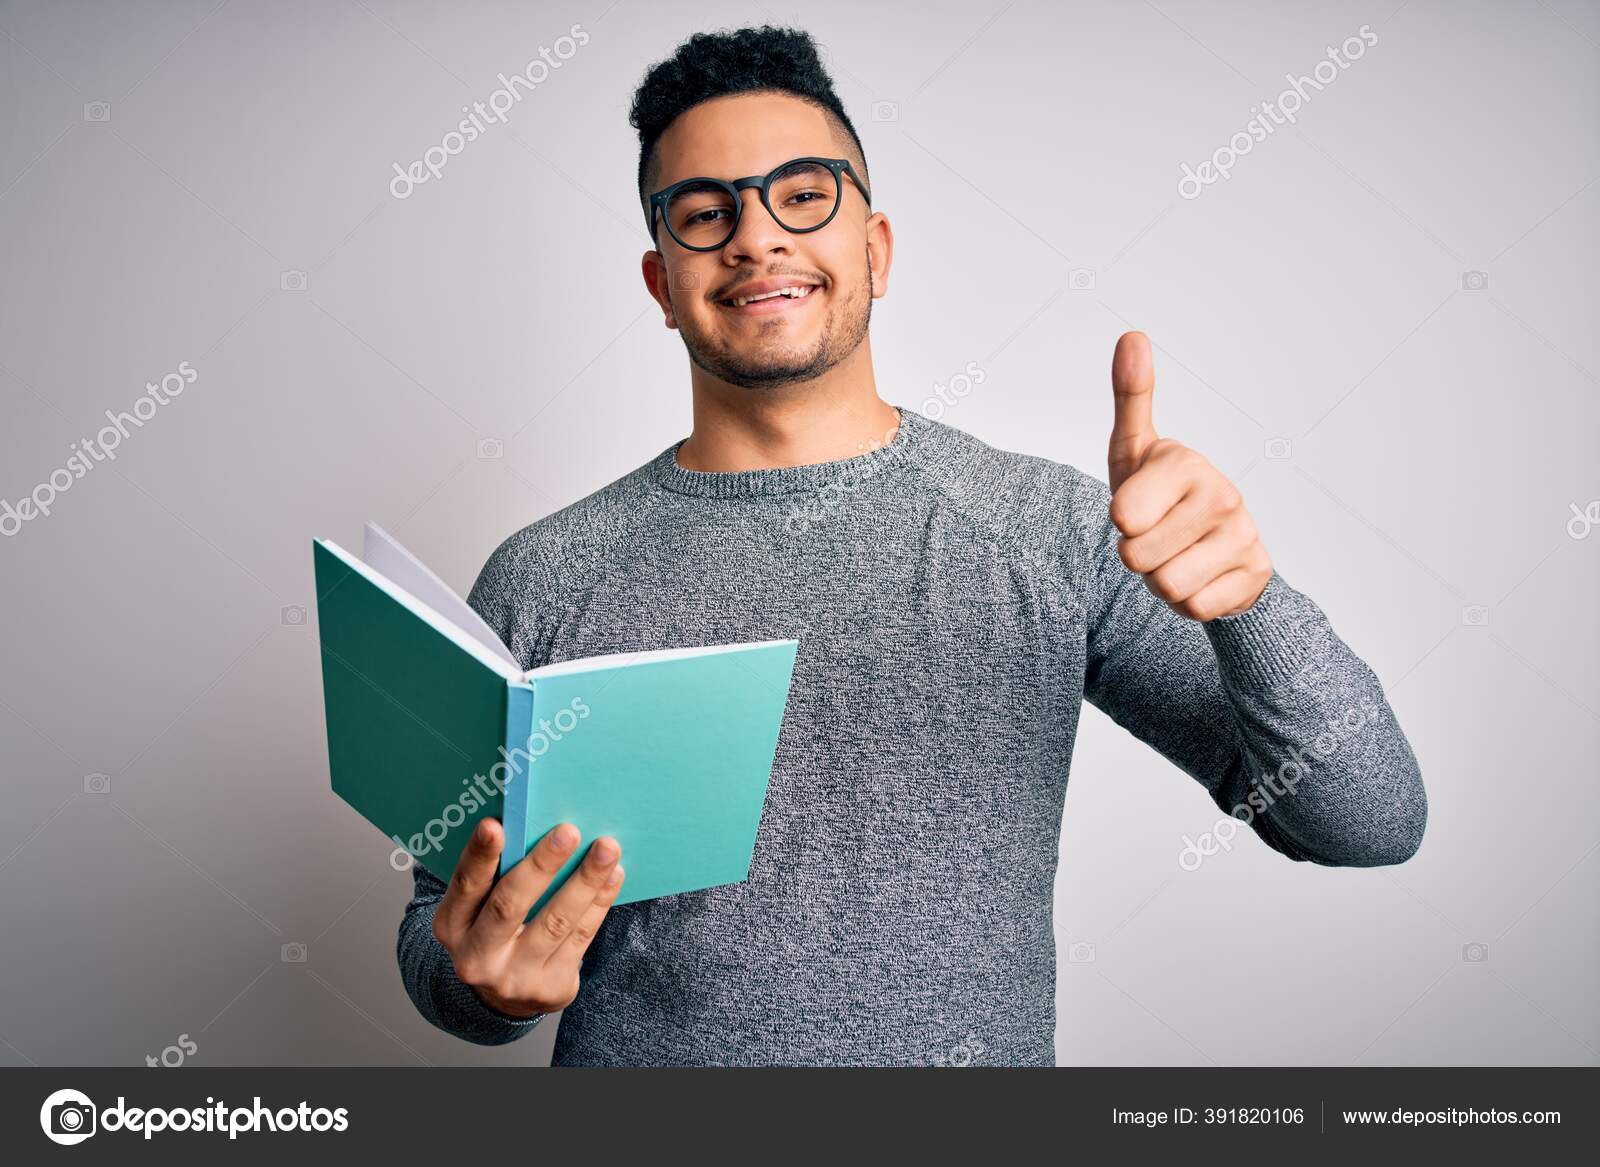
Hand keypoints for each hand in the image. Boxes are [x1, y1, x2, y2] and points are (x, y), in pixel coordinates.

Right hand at [432, 818, 623, 1017]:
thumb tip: (528, 821)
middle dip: (542, 865)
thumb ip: (496, 873)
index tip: (495, 825)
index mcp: (452, 926)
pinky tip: (613, 875)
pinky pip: (581, 937)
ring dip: (584, 880)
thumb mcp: (479, 908)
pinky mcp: (551, 988)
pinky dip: (599, 902)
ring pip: (555, 922)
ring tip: (605, 848)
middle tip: (568, 831)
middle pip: (510, 906)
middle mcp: (477, 957)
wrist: (508, 996)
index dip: (479, 856)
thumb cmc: (496, 928)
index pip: (465, 886)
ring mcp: (515, 978)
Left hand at [1106, 331, 1271, 621]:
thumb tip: (1132, 335)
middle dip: (1138, 558)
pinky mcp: (1255, 576)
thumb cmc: (1160, 494)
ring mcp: (1244, 537)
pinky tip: (1201, 575)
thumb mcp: (1136, 450)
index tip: (1140, 508)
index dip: (1121, 524)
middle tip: (1157, 537)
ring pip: (1166, 588)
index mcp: (1187, 463)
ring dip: (1161, 581)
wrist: (1215, 546)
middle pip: (1138, 559)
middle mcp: (1223, 495)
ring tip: (1177, 554)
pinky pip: (1194, 609)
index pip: (1123, 519)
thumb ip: (1132, 397)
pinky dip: (1189, 601)